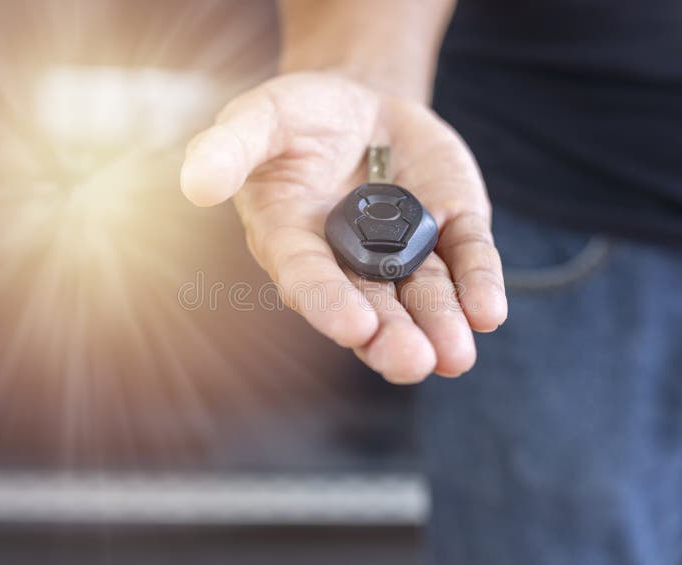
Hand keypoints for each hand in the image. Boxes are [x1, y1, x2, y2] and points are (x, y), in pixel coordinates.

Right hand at [181, 73, 506, 382]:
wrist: (359, 106)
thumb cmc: (298, 120)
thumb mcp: (258, 120)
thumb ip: (229, 149)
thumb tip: (194, 184)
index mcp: (296, 244)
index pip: (310, 282)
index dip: (330, 305)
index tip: (354, 328)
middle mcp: (351, 261)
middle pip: (373, 307)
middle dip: (392, 337)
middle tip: (411, 362)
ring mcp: (405, 248)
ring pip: (425, 295)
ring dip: (441, 325)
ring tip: (454, 356)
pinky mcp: (451, 227)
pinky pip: (468, 258)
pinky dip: (478, 284)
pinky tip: (487, 313)